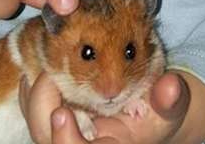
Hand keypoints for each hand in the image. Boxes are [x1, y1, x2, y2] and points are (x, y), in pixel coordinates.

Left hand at [48, 73, 189, 143]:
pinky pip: (34, 110)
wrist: (150, 115)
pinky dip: (34, 89)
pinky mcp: (56, 119)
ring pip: (36, 123)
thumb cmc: (159, 114)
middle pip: (45, 139)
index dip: (64, 139)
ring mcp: (66, 134)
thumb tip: (170, 86)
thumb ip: (170, 99)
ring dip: (35, 95)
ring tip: (47, 67)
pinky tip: (44, 68)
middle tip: (48, 75)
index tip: (61, 113)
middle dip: (40, 108)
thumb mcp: (170, 108)